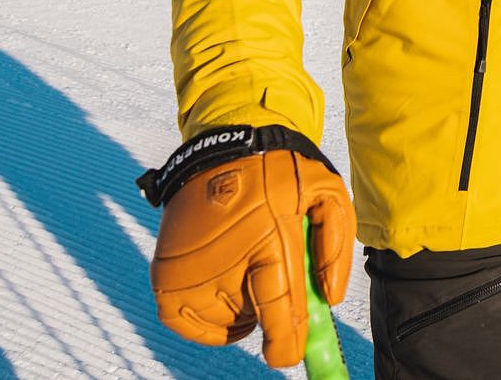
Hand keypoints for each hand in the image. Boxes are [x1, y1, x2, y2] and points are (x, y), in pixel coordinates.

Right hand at [149, 145, 355, 367]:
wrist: (224, 146)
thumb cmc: (281, 173)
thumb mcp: (325, 192)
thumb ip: (335, 247)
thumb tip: (331, 299)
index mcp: (269, 236)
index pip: (277, 309)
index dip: (286, 342)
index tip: (289, 354)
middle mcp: (226, 257)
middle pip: (253, 319)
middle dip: (270, 313)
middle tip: (272, 281)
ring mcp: (191, 269)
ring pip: (224, 323)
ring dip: (241, 312)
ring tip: (247, 273)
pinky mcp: (165, 276)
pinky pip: (186, 324)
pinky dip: (208, 321)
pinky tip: (224, 293)